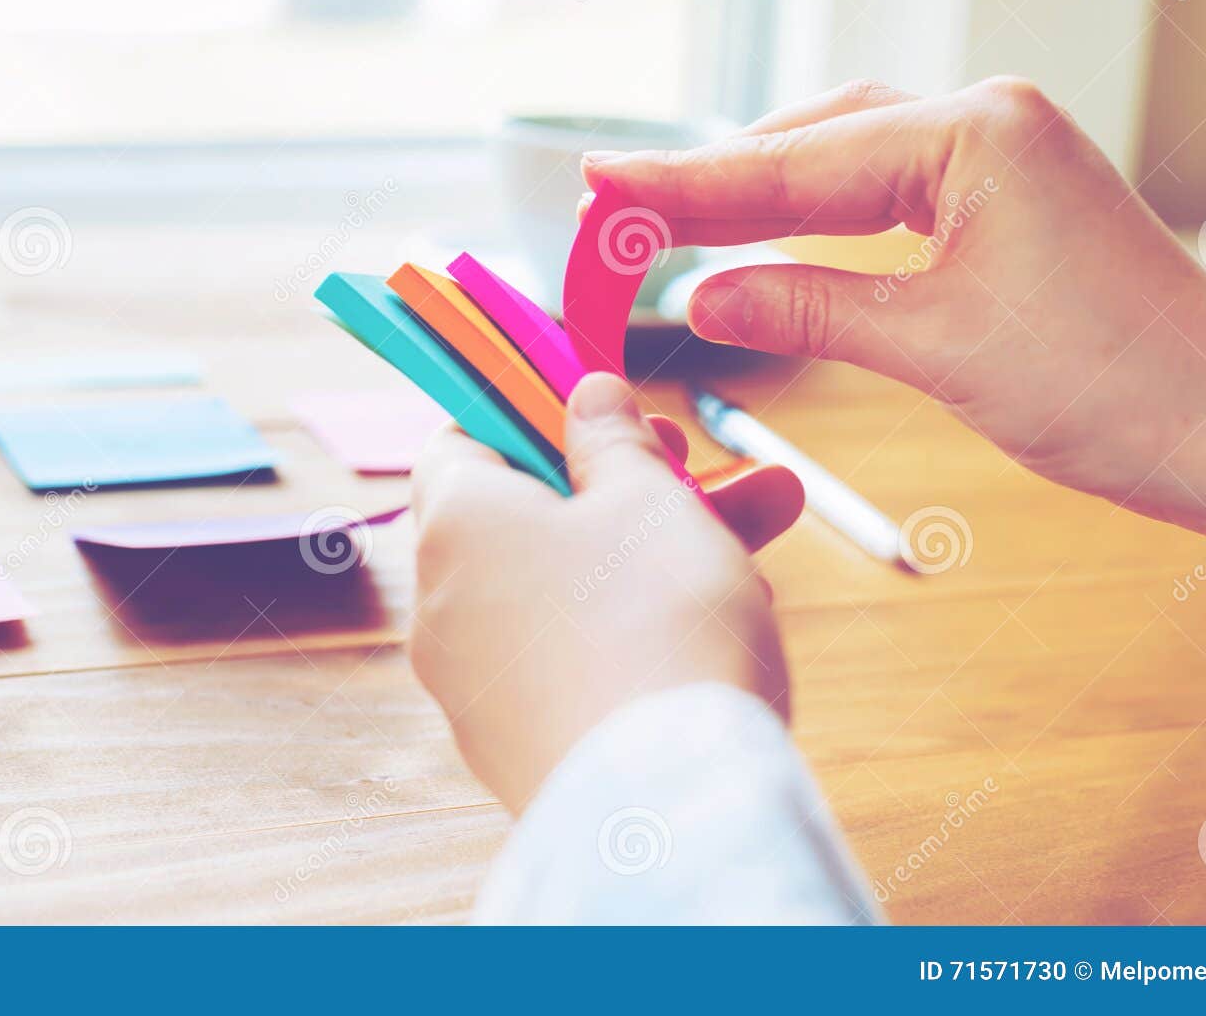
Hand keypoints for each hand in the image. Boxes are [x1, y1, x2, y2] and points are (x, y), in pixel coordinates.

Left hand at [409, 372, 802, 813]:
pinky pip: (571, 658)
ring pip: (566, 586)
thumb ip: (612, 437)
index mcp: (455, 524)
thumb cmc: (655, 626)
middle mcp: (444, 605)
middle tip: (700, 466)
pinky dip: (632, 626)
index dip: (532, 412)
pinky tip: (721, 621)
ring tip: (761, 523)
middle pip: (530, 515)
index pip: (462, 440)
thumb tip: (586, 395)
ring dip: (653, 548)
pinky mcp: (517, 745)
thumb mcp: (647, 498)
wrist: (666, 810)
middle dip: (627, 482)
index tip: (602, 410)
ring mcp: (476, 685)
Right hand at [582, 77, 1205, 557]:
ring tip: (671, 220)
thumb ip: (808, 310)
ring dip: (761, 192)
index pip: (797, 163)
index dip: (690, 183)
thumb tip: (700, 299)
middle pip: (814, 138)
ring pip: (846, 156)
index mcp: (977, 135)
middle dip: (715, 179)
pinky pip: (883, 190)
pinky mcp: (1005, 196)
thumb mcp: (938, 349)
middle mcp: (988, 120)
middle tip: (618, 209)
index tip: (603, 182)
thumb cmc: (1115, 389)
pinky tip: (767, 235)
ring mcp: (1000, 153)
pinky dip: (816, 214)